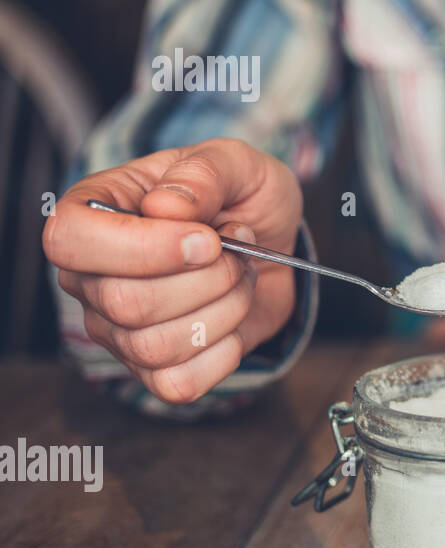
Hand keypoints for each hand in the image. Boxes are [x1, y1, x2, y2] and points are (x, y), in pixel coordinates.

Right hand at [43, 138, 303, 404]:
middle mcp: (90, 275)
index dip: (144, 247)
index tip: (207, 239)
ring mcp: (116, 328)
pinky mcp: (152, 367)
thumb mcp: (235, 163)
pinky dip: (224, 353)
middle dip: (208, 278)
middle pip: (125, 302)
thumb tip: (167, 207)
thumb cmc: (240, 197)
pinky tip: (233, 318)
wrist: (271, 241)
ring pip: (154, 345)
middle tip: (238, 252)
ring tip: (240, 278)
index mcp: (93, 212)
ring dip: (224, 310)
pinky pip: (177, 383)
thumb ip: (204, 172)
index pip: (70, 240)